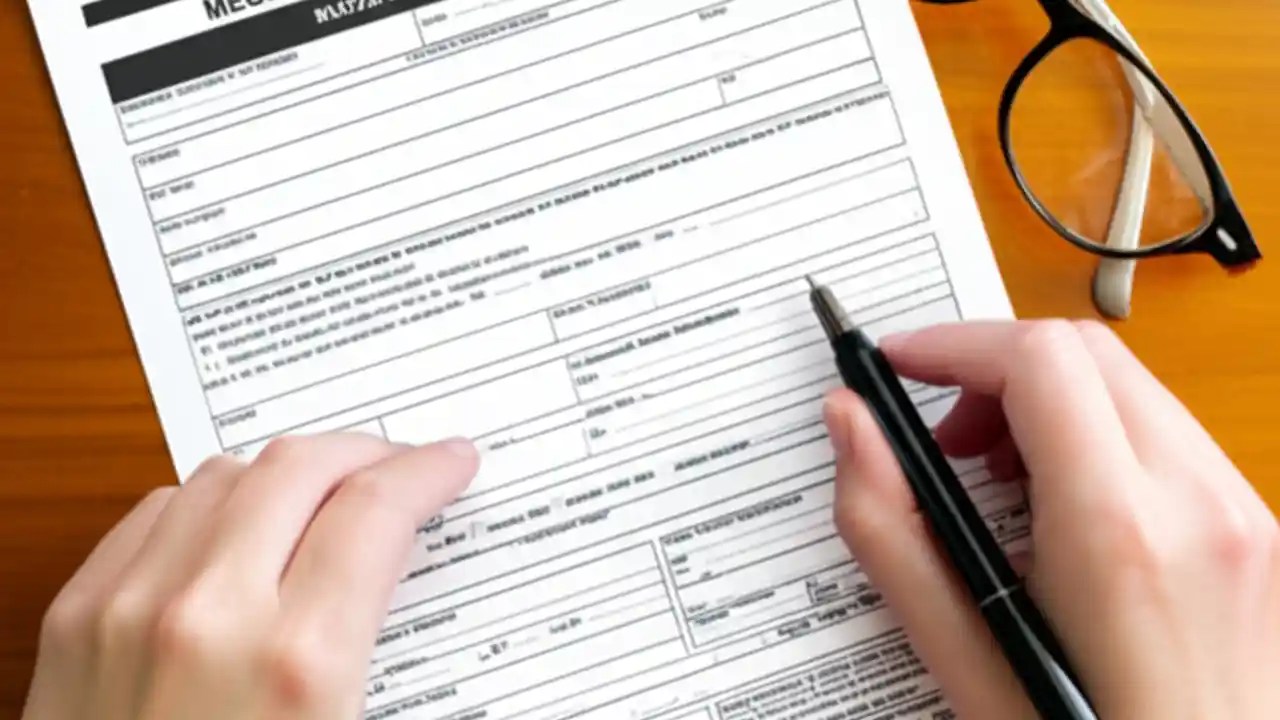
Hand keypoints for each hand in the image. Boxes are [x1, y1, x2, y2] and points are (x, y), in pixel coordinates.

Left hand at [22, 434, 477, 719]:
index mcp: (299, 666)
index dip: (427, 471)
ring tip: (321, 491)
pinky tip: (234, 525)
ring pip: (225, 474)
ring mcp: (131, 607)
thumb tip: (417, 588)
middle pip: (302, 466)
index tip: (451, 463)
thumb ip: (386, 660)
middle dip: (365, 451)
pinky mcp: (77, 617)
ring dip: (286, 470)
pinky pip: (154, 511)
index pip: (378, 510)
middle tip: (397, 466)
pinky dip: (209, 500)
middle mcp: (210, 614)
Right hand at [823, 320, 1279, 718]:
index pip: (1039, 360)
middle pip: (1088, 354)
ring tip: (1000, 483)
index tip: (900, 366)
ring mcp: (1248, 517)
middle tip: (944, 440)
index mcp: (1121, 535)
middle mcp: (1204, 506)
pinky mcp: (1261, 532)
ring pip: (1133, 389)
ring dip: (1049, 404)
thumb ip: (891, 531)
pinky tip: (1065, 513)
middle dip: (995, 370)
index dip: (953, 345)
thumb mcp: (966, 659)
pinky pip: (1171, 438)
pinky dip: (1100, 441)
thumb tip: (852, 425)